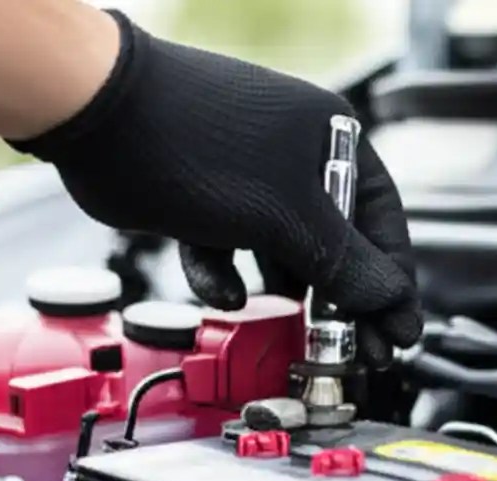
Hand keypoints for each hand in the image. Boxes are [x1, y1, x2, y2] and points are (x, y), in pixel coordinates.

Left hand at [10, 10, 421, 366]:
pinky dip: (226, 276)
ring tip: (296, 331)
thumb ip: (343, 263)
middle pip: (334, 242)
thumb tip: (390, 299)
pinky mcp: (205, 200)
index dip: (393, 281)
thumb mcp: (286, 214)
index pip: (381, 219)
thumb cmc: (196, 141)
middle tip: (355, 348)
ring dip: (286, 292)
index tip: (399, 331)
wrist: (97, 116)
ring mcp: (247, 178)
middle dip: (340, 298)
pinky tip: (223, 290)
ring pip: (282, 252)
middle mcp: (294, 155)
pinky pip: (230, 250)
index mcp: (330, 138)